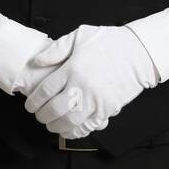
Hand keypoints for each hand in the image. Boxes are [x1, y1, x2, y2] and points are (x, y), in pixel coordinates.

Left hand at [23, 24, 158, 138]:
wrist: (139, 53)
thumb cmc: (109, 42)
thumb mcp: (80, 36)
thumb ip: (56, 49)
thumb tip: (37, 61)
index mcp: (72, 68)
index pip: (45, 91)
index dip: (34, 102)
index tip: (30, 106)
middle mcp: (82, 86)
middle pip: (54, 109)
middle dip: (42, 116)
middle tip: (39, 116)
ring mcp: (95, 100)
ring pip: (69, 122)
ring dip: (56, 127)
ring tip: (52, 124)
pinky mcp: (107, 109)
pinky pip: (87, 127)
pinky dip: (75, 132)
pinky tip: (69, 130)